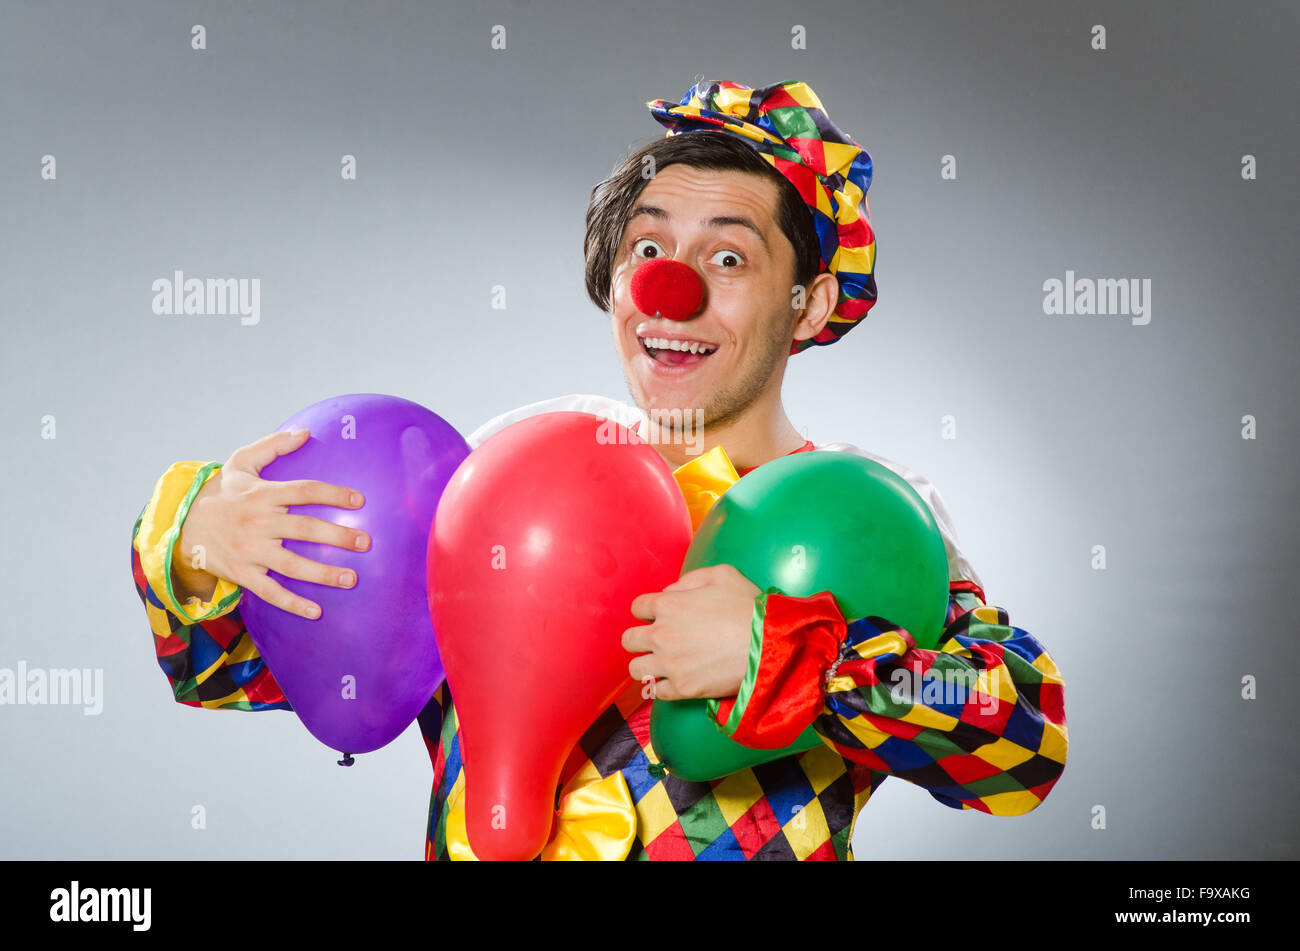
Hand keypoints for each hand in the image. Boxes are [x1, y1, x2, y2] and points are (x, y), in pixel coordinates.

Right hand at [172, 429, 368, 618]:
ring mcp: (249, 550)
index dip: (334, 494)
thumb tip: (305, 431)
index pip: (304, 491)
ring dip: (323, 574)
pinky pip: (269, 592)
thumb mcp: (240, 462)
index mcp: (262, 494)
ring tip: (351, 578)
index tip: (360, 501)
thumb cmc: (220, 493)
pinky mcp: (241, 573)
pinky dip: (292, 603)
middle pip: (304, 529)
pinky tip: (316, 612)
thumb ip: (273, 445)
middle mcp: (258, 522)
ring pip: (291, 565)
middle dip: (338, 536)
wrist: (180, 525)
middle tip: (365, 542)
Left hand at [622, 564, 760, 700]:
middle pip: (629, 640)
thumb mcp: (723, 575)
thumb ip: (690, 579)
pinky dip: (663, 687)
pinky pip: (657, 692)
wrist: (769, 645)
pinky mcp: (682, 688)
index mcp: (668, 605)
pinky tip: (674, 681)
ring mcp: (669, 664)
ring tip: (662, 665)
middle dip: (640, 639)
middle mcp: (661, 634)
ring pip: (636, 669)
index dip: (647, 611)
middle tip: (658, 641)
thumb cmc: (749, 607)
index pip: (637, 607)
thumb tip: (670, 591)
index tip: (658, 616)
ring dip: (646, 665)